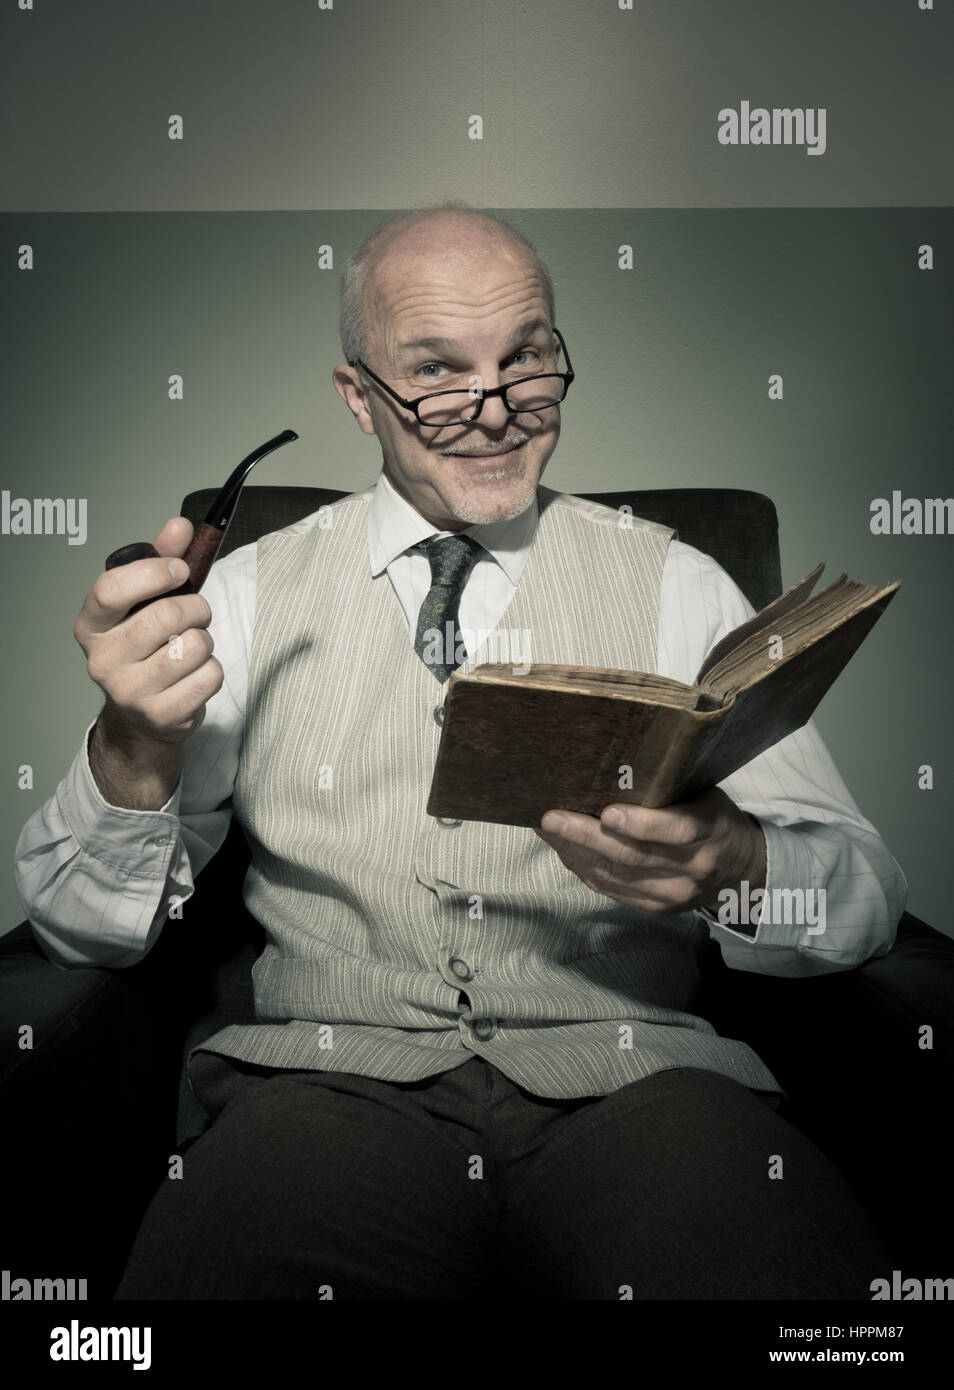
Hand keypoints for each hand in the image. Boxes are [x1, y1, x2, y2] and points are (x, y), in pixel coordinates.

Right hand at [74, 515, 222, 748]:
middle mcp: (102, 660)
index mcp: (90, 625)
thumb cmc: (145, 648)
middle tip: (198, 613)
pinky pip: (209, 676)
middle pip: (165, 616)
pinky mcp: (160, 715)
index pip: (111, 588)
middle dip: (196, 607)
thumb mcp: (143, 601)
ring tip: (192, 647)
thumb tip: (179, 525)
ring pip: (193, 646)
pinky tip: (195, 674)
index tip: (180, 569)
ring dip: (206, 641)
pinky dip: (213, 670)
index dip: (154, 573)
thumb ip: (159, 560)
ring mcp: (129, 692)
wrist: (141, 716)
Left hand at [534, 788, 765, 916]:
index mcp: (709, 831)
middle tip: (551, 818)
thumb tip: (612, 764)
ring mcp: (673, 894)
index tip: (607, 812)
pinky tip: (563, 849)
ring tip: (547, 829)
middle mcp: (691, 868)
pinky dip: (583, 869)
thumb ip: (669, 789)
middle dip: (587, 836)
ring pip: (616, 875)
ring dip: (575, 852)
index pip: (676, 831)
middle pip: (634, 855)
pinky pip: (611, 889)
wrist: (739, 871)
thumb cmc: (712, 819)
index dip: (641, 824)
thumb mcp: (705, 796)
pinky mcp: (655, 908)